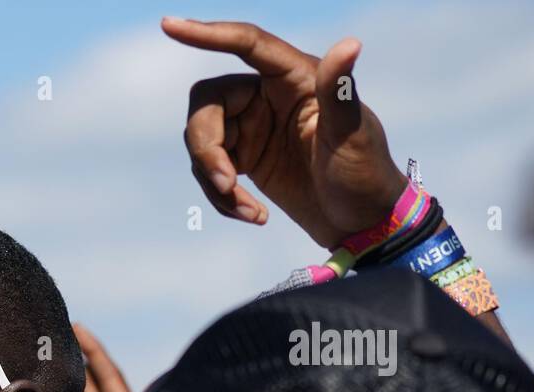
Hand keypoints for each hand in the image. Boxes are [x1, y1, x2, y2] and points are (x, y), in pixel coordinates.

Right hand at [163, 17, 408, 247]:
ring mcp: (253, 127)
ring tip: (248, 212)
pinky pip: (211, 171)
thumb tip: (350, 44)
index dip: (207, 33)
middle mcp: (269, 95)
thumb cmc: (364, 174)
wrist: (360, 223)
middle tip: (226, 184)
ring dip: (215, 182)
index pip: (246, 43)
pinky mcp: (244, 158)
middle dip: (207, 147)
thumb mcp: (352, 135)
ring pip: (203, 142)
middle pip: (208, 105)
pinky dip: (223, 197)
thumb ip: (339, 91)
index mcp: (296, 77)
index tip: (169, 26)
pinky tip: (253, 215)